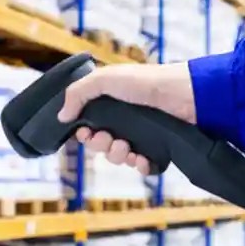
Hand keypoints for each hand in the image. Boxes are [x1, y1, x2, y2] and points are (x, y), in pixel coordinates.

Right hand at [57, 63, 195, 175]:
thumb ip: (78, 94)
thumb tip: (61, 116)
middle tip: (108, 138)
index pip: (89, 127)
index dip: (84, 134)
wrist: (183, 94)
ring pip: (119, 158)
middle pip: (101, 145)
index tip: (86, 132)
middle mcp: (124, 121)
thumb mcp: (105, 79)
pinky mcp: (157, 148)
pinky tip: (141, 159)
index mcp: (110, 105)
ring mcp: (141, 136)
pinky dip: (140, 165)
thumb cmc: (145, 82)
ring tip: (127, 146)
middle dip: (101, 146)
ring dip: (118, 156)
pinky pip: (142, 166)